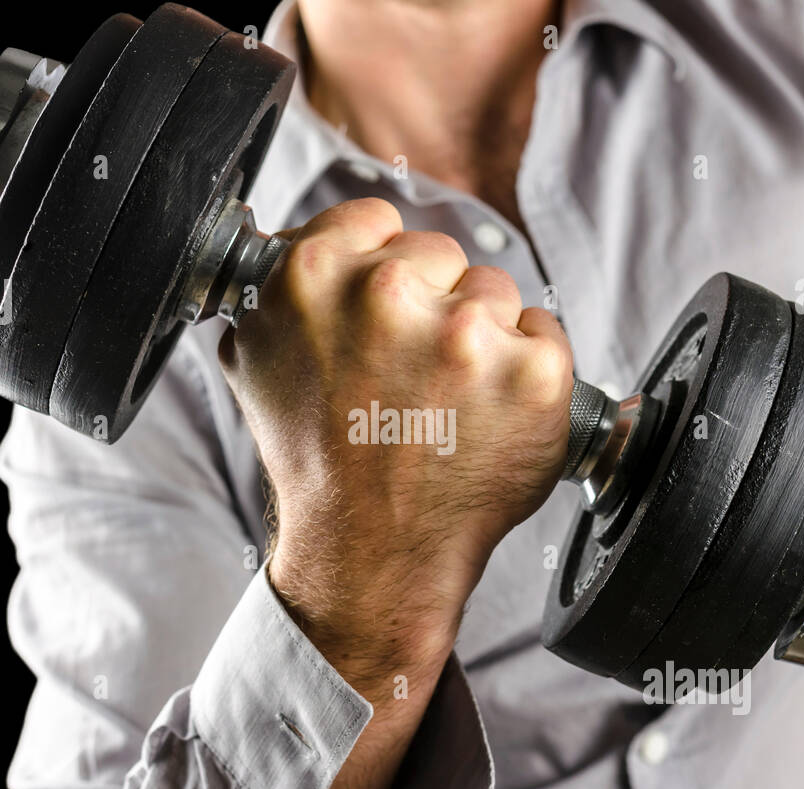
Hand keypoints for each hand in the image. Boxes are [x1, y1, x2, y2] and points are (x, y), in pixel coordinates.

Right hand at [219, 198, 571, 697]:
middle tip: (413, 375)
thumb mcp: (258, 362)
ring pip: (495, 294)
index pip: (376, 221)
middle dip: (434, 304)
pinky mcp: (532, 374)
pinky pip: (545, 335)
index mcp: (316, 276)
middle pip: (442, 255)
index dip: (382, 265)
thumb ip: (279, 290)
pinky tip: (489, 416)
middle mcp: (389, 294)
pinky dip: (527, 372)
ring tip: (448, 404)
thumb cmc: (319, 463)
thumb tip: (294, 243)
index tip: (386, 310)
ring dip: (482, 340)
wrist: (371, 552)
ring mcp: (466, 335)